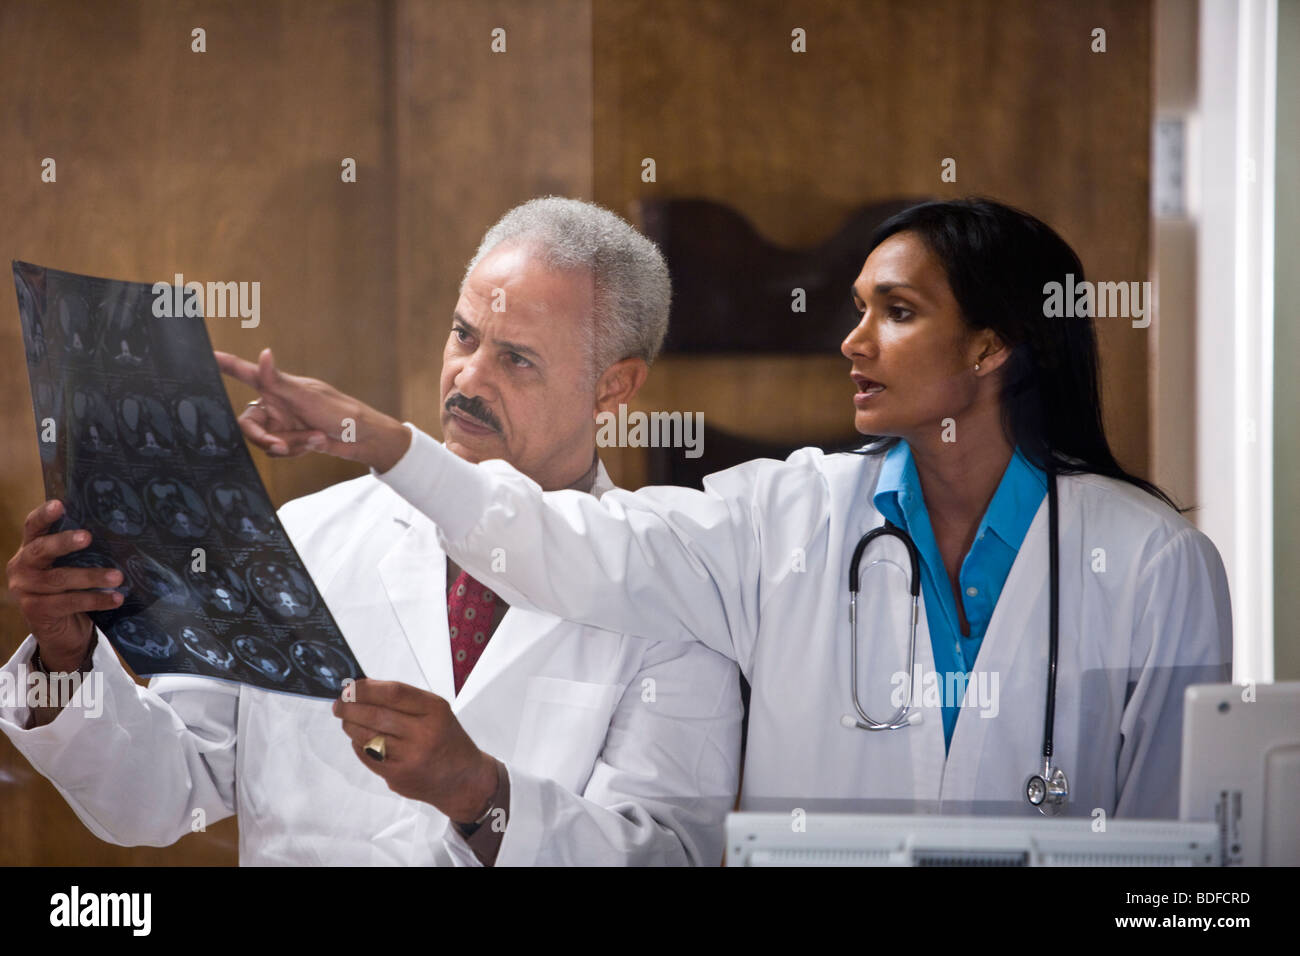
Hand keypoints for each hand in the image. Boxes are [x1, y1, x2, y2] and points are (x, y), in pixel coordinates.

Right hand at [6, 500, 121, 671]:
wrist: (61, 633)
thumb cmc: (71, 590)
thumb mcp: (72, 566)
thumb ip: (81, 551)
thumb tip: (117, 531)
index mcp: (30, 549)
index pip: (33, 527)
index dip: (44, 515)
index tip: (60, 504)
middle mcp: (22, 567)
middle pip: (41, 549)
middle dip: (65, 542)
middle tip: (88, 536)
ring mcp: (25, 590)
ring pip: (59, 579)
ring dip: (92, 576)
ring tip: (118, 576)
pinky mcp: (35, 611)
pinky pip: (68, 603)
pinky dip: (95, 600)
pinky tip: (116, 598)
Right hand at [215, 347, 411, 471]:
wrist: (364, 440)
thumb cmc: (340, 411)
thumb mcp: (307, 396)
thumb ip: (278, 380)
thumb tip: (263, 352)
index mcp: (277, 386)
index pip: (243, 372)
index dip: (223, 365)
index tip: (201, 355)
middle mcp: (276, 403)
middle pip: (248, 422)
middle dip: (264, 436)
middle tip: (279, 444)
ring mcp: (282, 423)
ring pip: (265, 440)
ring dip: (290, 444)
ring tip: (314, 437)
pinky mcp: (291, 440)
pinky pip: (279, 451)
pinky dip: (296, 450)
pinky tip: (316, 443)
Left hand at [333, 679, 499, 822]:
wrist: (463, 779)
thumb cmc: (445, 738)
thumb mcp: (436, 711)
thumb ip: (403, 699)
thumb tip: (363, 687)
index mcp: (435, 710)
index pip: (393, 693)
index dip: (366, 688)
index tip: (350, 687)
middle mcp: (424, 733)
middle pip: (375, 715)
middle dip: (350, 707)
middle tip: (339, 704)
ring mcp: (410, 757)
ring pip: (367, 737)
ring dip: (351, 726)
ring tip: (347, 720)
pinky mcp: (398, 776)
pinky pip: (367, 756)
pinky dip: (358, 745)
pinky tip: (360, 740)